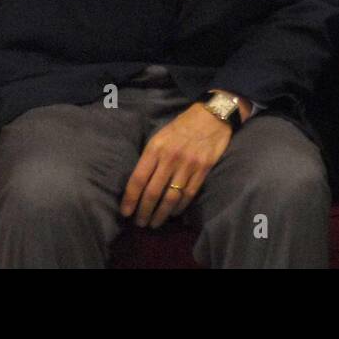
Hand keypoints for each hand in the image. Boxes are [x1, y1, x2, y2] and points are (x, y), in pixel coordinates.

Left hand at [119, 98, 236, 228]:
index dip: (130, 199)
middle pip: (153, 192)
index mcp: (156, 148)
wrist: (213, 116)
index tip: (125, 212)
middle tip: (140, 223)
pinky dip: (180, 207)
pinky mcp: (203, 169)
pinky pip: (189, 194)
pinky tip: (174, 212)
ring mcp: (188, 165)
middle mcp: (170, 158)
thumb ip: (150, 157)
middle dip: (144, 211)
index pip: (138, 179)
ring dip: (161, 214)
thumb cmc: (182, 126)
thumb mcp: (160, 135)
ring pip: (171, 197)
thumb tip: (139, 182)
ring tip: (154, 223)